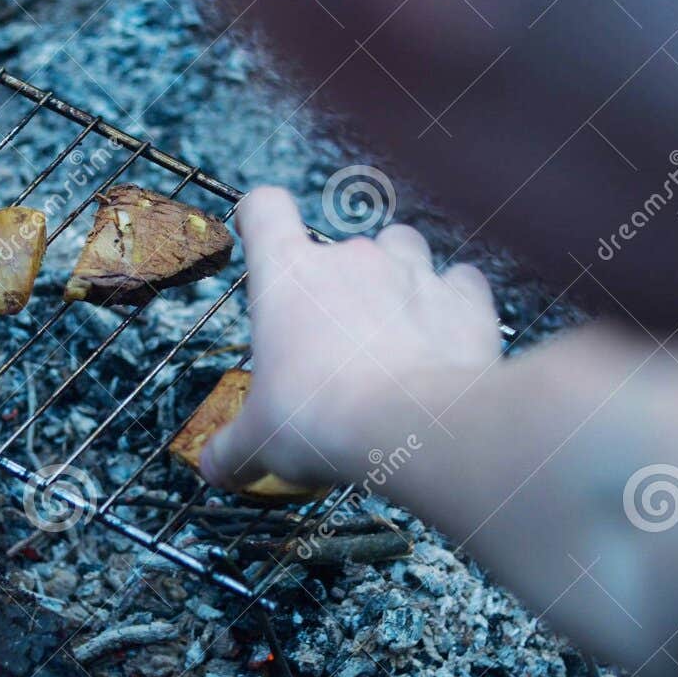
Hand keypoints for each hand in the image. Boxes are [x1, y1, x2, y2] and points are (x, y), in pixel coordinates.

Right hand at [200, 186, 502, 490]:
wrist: (414, 427)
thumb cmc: (321, 420)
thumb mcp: (261, 440)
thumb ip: (233, 448)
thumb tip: (213, 466)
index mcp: (289, 276)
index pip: (265, 210)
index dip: (261, 217)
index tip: (262, 234)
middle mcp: (351, 259)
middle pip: (343, 244)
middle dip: (342, 284)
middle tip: (340, 341)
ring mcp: (413, 272)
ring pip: (404, 247)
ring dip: (399, 276)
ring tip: (396, 326)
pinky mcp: (465, 299)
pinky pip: (462, 281)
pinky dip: (455, 302)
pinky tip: (447, 336)